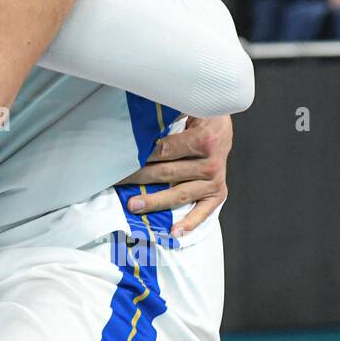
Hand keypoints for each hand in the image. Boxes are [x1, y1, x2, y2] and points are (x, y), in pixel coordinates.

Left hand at [116, 114, 231, 236]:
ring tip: (133, 206)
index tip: (120, 160)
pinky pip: (203, 211)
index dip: (141, 156)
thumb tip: (138, 122)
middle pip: (167, 173)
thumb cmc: (199, 116)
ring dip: (155, 201)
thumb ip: (166, 117)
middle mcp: (210, 163)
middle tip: (116, 182)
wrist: (222, 125)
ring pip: (179, 194)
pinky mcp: (218, 193)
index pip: (164, 151)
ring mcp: (215, 180)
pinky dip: (190, 223)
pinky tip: (174, 232)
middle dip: (139, 178)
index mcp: (203, 140)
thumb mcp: (187, 108)